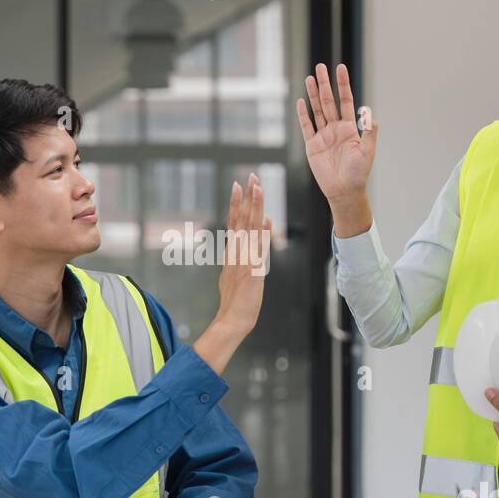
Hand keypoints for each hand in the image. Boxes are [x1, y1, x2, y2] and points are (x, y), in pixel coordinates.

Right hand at [192, 173, 271, 375]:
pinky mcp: (251, 272)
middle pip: (240, 220)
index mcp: (231, 253)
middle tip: (249, 177)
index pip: (234, 222)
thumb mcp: (236, 274)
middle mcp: (236, 254)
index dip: (236, 203)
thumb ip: (243, 256)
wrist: (231, 320)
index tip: (239, 185)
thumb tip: (255, 238)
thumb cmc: (235, 301)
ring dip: (254, 208)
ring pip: (249, 229)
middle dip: (246, 197)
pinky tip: (267, 220)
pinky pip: (258, 249)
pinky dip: (263, 234)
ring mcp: (243, 261)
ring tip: (256, 188)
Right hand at [297, 63, 376, 213]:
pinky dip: (303, 114)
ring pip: (317, 110)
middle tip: (320, 67)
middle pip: (329, 101)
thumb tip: (368, 112)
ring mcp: (323, 136)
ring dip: (313, 94)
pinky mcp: (312, 146)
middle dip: (324, 84)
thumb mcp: (367, 151)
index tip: (340, 68)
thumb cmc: (359, 173)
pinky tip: (301, 102)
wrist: (344, 191)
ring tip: (309, 78)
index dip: (343, 84)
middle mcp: (335, 128)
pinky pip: (306, 127)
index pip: (345, 100)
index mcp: (349, 127)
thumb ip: (369, 131)